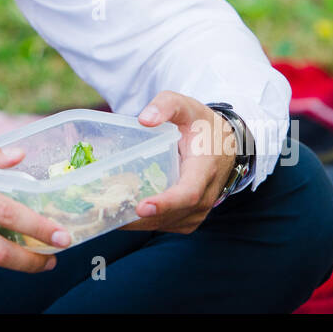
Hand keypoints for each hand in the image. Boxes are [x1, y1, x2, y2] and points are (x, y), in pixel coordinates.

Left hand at [120, 91, 235, 234]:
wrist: (225, 145)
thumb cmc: (201, 124)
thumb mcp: (186, 106)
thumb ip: (166, 106)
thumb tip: (144, 120)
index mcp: (204, 169)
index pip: (188, 193)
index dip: (166, 203)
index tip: (141, 207)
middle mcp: (205, 195)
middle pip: (172, 214)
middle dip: (140, 218)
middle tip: (107, 211)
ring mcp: (199, 210)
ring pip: (167, 223)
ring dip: (138, 224)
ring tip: (108, 214)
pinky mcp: (190, 217)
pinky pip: (166, 225)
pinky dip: (145, 224)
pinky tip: (122, 214)